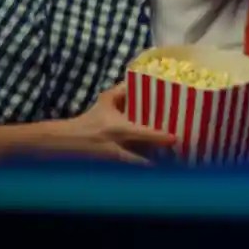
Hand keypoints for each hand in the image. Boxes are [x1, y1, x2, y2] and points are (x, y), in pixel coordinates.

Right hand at [56, 83, 176, 164]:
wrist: (70, 140)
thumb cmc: (91, 119)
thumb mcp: (105, 101)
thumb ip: (121, 91)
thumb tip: (136, 80)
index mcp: (118, 128)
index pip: (143, 134)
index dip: (159, 137)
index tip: (174, 138)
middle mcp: (119, 147)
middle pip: (145, 156)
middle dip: (161, 157)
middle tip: (177, 152)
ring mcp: (117, 159)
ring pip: (140, 166)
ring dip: (154, 164)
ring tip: (172, 162)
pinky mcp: (116, 166)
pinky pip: (134, 168)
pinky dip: (144, 167)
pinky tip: (157, 166)